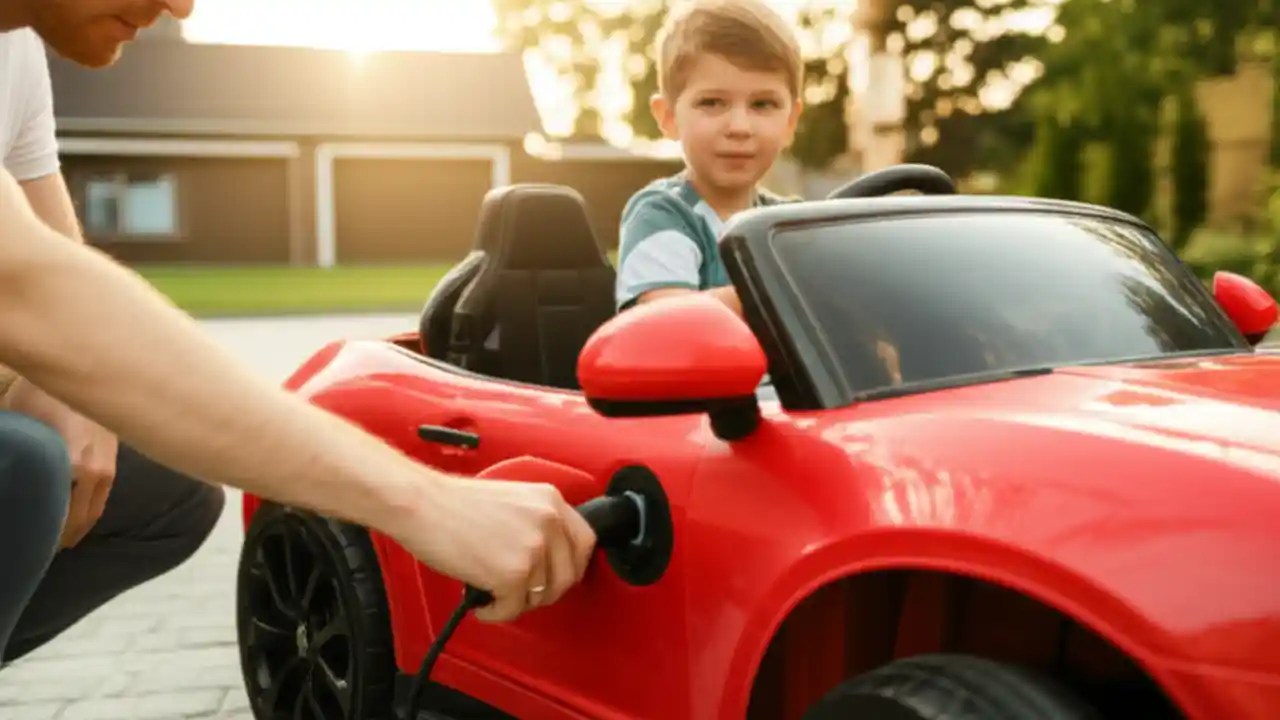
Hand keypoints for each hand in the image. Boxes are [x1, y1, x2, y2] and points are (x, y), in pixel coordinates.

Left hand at [2, 377, 117, 546]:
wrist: (87, 366)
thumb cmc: (43, 393)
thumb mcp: (21, 428)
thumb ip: (17, 459)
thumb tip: (6, 480)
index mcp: (75, 466)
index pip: (63, 517)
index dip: (47, 536)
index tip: (32, 548)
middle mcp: (98, 470)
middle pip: (83, 518)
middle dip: (64, 537)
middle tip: (42, 551)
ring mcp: (109, 464)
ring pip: (97, 506)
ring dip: (80, 523)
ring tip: (60, 536)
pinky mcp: (115, 456)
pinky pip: (103, 492)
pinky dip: (90, 505)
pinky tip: (77, 508)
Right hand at [388, 474, 596, 622]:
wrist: (421, 504)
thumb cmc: (454, 503)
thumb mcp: (513, 499)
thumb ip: (536, 522)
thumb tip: (548, 559)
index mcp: (550, 500)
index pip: (585, 541)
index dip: (571, 565)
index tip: (555, 575)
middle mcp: (549, 522)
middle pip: (569, 575)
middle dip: (545, 591)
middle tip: (521, 592)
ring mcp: (534, 549)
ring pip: (540, 595)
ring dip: (516, 601)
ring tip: (492, 592)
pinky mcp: (513, 574)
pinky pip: (513, 609)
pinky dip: (495, 612)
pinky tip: (481, 602)